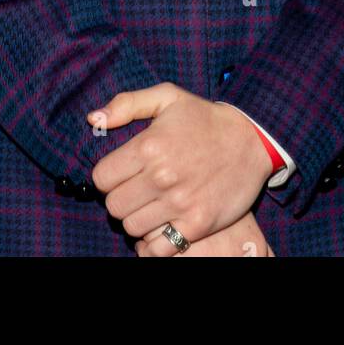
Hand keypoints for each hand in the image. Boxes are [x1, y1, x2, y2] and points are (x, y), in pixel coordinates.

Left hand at [88, 82, 273, 254]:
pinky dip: (153, 242)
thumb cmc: (204, 117)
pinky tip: (159, 226)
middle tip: (134, 190)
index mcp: (149, 146)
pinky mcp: (198, 224)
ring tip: (149, 205)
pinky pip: (158, 248)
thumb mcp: (167, 96)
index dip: (107, 176)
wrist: (251, 140)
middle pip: (114, 206)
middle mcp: (161, 177)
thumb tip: (93, 120)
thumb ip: (126, 104)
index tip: (120, 172)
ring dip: (136, 218)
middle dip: (119, 198)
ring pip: (132, 228)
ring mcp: (180, 203)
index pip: (101, 178)